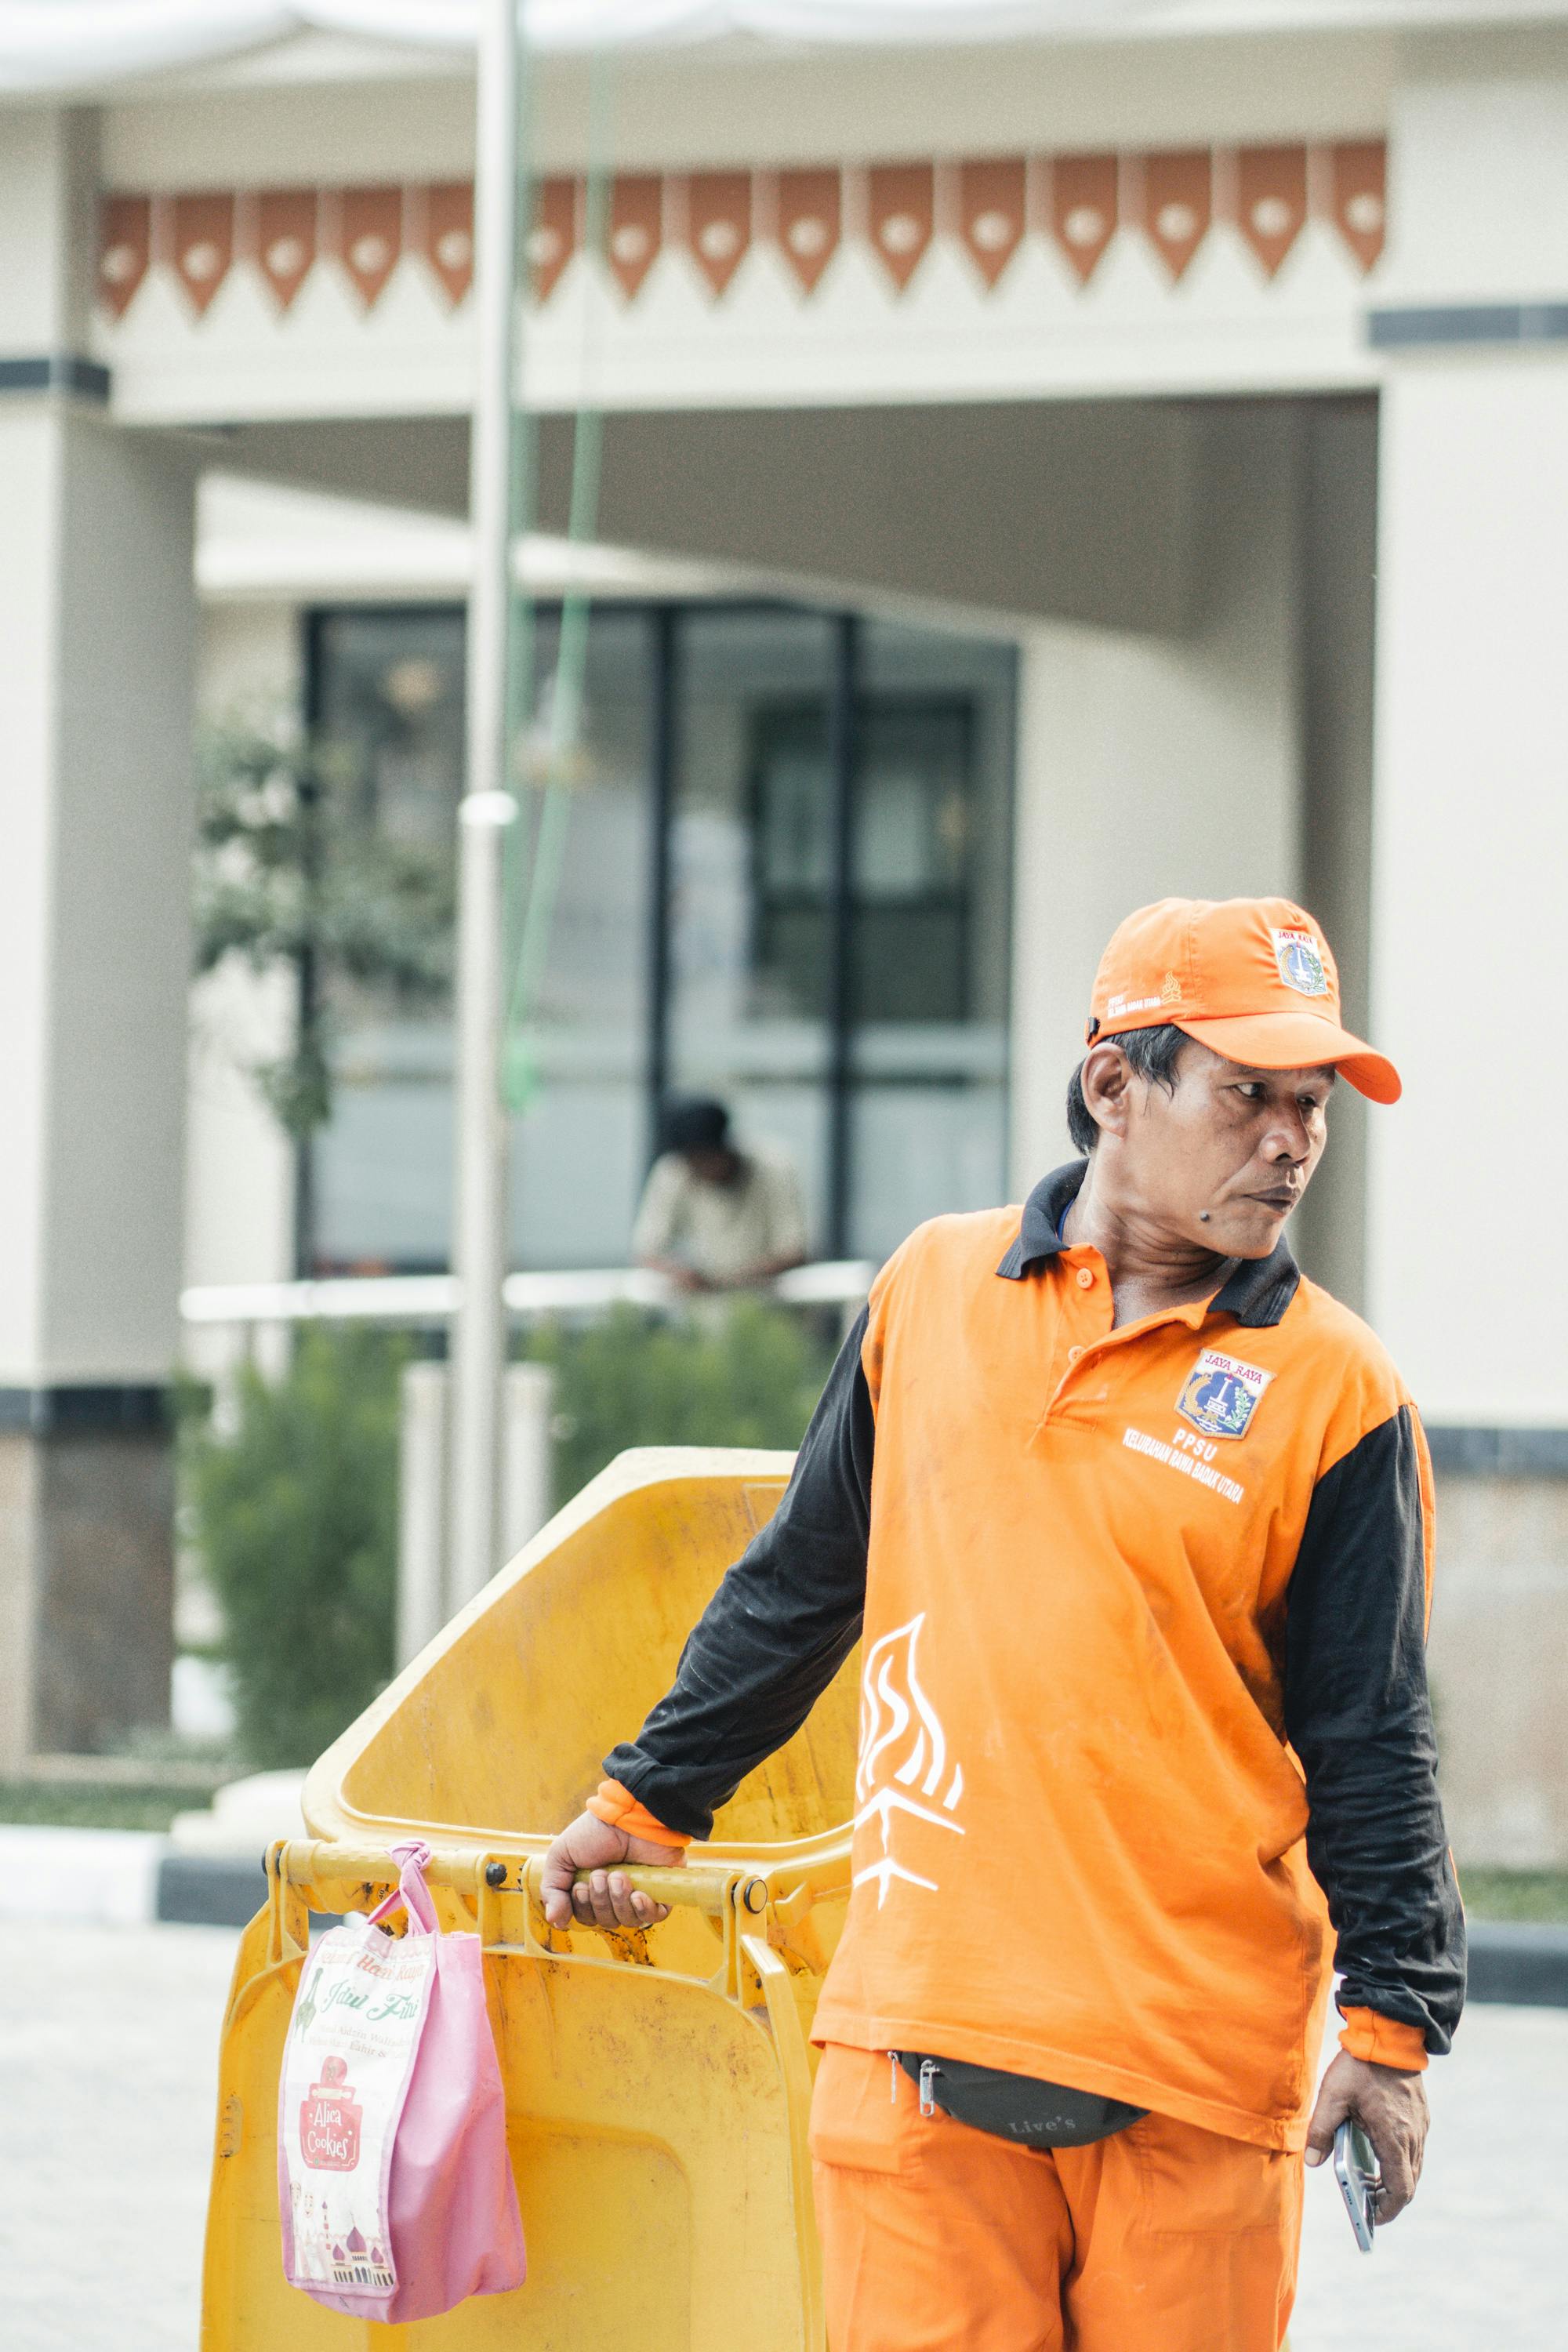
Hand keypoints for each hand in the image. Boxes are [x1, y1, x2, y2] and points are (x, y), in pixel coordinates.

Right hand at [538, 1809, 683, 1932]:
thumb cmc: (594, 1832)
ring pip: (627, 1921)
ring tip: (619, 1875)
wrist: (628, 1815)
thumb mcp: (561, 1856)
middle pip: (605, 1921)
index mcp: (592, 1888)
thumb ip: (552, 1890)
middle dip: (600, 1900)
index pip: (585, 1918)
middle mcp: (614, 1894)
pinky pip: (654, 1917)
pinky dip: (644, 1910)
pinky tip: (638, 1895)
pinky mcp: (660, 1891)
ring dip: (619, 1900)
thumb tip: (554, 1922)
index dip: (582, 1909)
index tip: (580, 1886)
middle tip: (601, 1874)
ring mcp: (638, 1892)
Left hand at [1304, 2050, 1428, 2223]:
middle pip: (1408, 2182)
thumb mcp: (1332, 2096)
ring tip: (1368, 2181)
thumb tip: (1312, 2161)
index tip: (1372, 2218)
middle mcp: (1413, 2136)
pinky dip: (1399, 2160)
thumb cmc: (1359, 2066)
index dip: (1387, 2209)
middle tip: (1365, 2202)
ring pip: (1413, 2166)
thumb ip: (1321, 2130)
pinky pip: (1414, 2148)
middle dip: (1388, 2198)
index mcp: (1393, 2137)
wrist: (1389, 2033)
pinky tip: (1377, 2152)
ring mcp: (1420, 2126)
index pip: (1400, 2189)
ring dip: (1394, 2179)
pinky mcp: (1420, 2115)